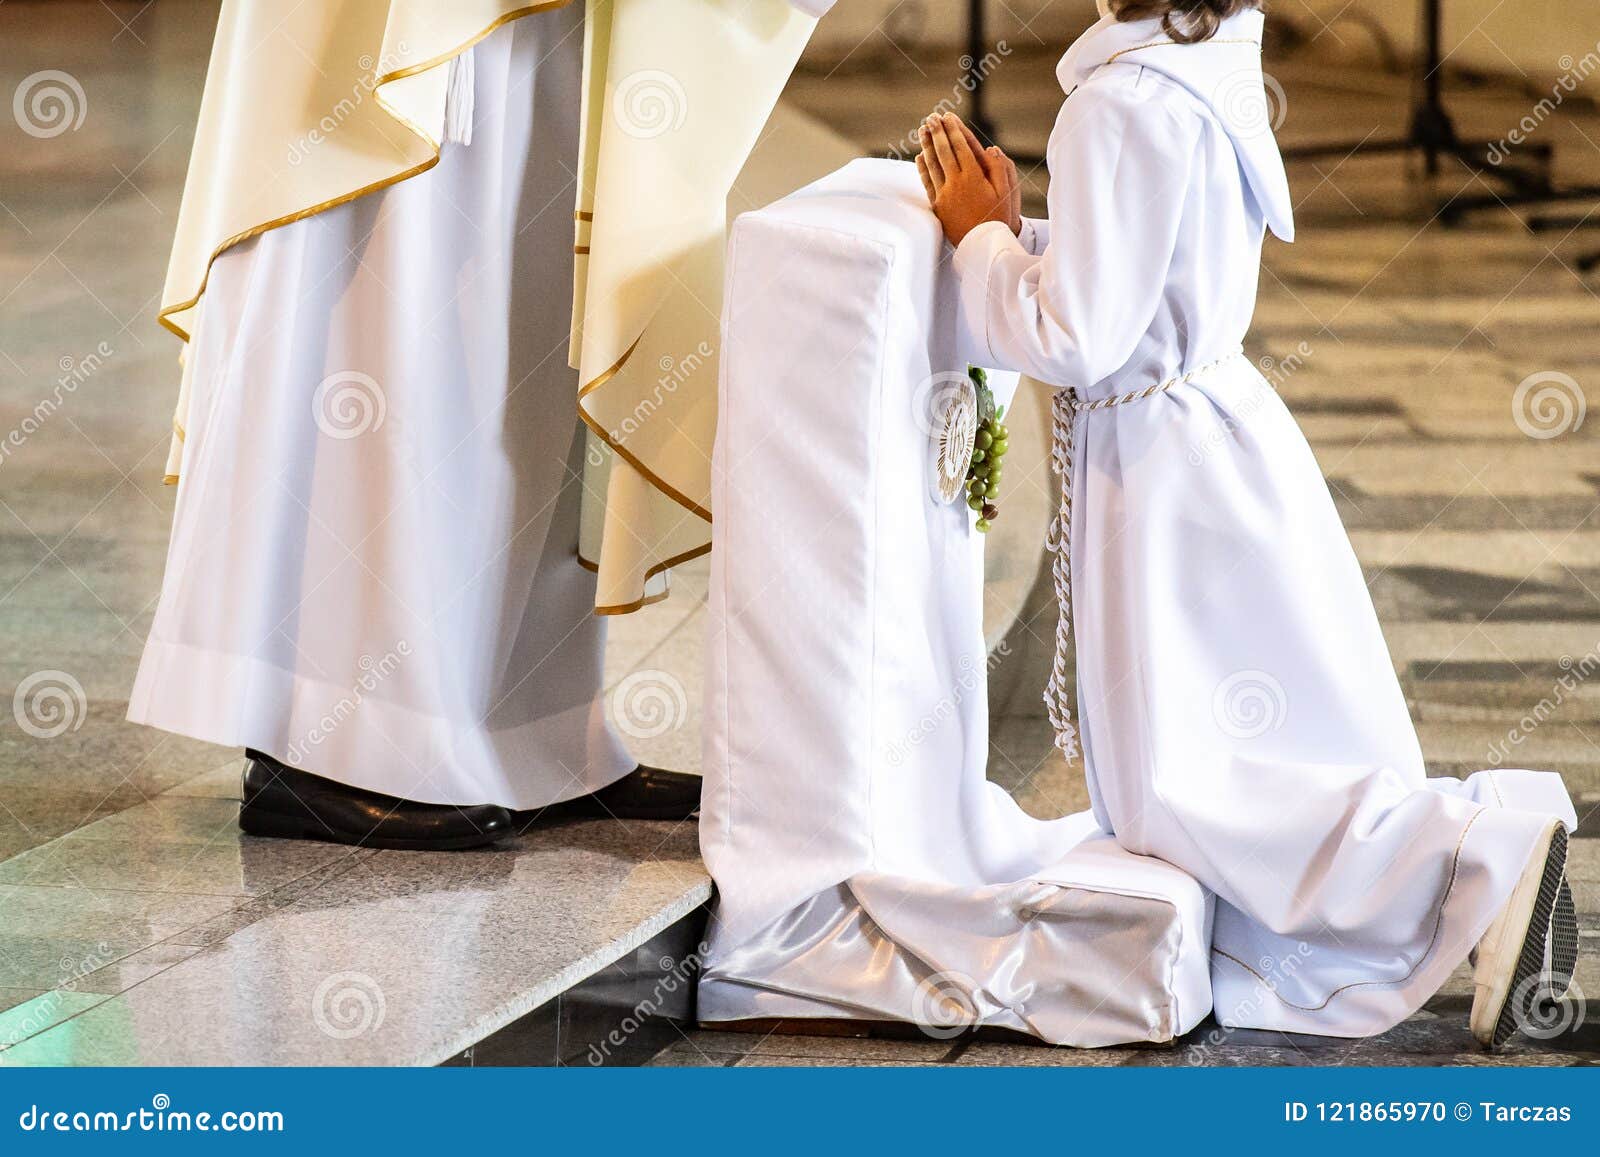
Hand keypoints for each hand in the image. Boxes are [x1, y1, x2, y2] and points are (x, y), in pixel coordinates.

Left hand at [915, 113, 1020, 246]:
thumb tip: (990, 148)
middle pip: (943, 152)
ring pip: (932, 165)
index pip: (961, 146)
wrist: (984, 245)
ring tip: (923, 130)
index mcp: (974, 176)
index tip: (947, 117)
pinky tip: (920, 157)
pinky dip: (923, 168)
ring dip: (927, 145)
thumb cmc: (999, 218)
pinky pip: (928, 183)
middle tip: (931, 118)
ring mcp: (944, 194)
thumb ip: (999, 168)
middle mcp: (956, 183)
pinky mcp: (938, 206)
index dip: (953, 130)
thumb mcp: (1006, 191)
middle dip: (937, 132)